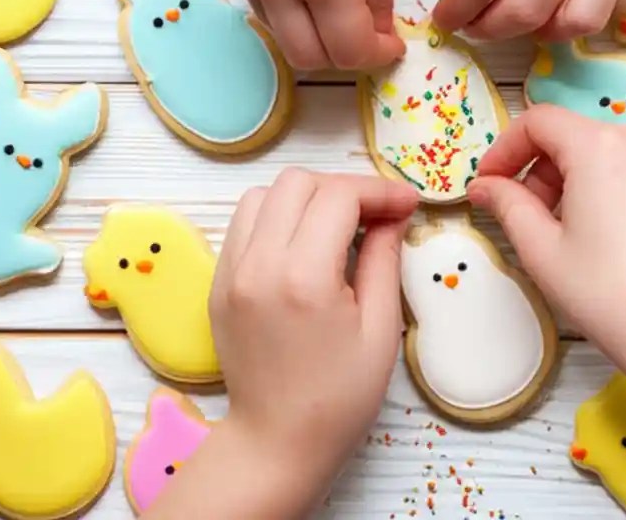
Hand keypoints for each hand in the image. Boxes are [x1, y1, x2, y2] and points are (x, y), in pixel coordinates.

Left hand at [146, 171, 417, 518]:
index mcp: (303, 277)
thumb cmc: (340, 397)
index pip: (338, 197)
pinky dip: (277, 219)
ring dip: (305, 198)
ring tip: (338, 225)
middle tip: (376, 214)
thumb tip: (393, 214)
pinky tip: (304, 245)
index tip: (407, 204)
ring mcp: (230, 273)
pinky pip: (244, 225)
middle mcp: (258, 265)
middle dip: (343, 189)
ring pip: (263, 195)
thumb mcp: (380, 329)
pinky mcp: (218, 284)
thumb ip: (385, 260)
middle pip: (297, 183)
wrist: (277, 442)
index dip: (379, 191)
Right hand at [222, 0, 411, 69]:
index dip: (377, 56)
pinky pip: (262, 5)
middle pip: (309, 58)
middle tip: (367, 33)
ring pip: (282, 37)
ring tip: (340, 6)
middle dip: (345, 55)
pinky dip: (290, 10)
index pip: (349, 52)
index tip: (391, 43)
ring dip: (315, 35)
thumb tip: (376, 28)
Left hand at [433, 0, 625, 40]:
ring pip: (581, 20)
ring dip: (546, 33)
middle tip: (476, 25)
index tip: (447, 19)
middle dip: (491, 29)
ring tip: (526, 20)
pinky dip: (596, 14)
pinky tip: (571, 2)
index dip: (459, 8)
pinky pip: (625, 1)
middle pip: (527, 11)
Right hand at [466, 106, 625, 373]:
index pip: (540, 122)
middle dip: (548, 171)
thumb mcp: (542, 251)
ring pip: (620, 155)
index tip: (493, 182)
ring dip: (589, 181)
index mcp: (601, 147)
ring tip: (583, 233)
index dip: (507, 148)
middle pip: (581, 137)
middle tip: (535, 218)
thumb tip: (485, 185)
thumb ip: (507, 204)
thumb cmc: (608, 295)